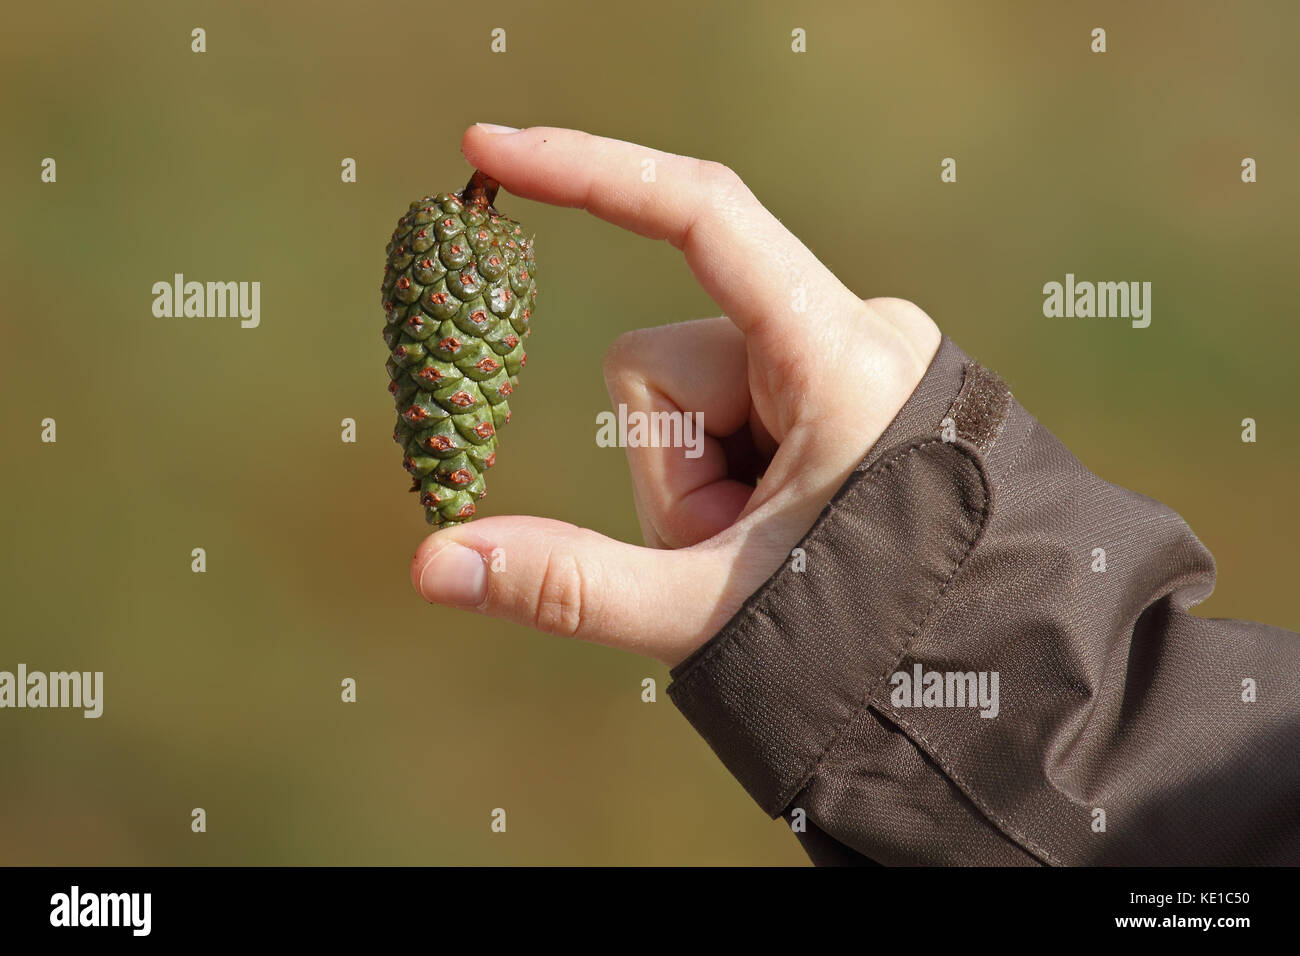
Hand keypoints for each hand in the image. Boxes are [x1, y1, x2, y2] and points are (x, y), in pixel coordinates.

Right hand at [410, 125, 941, 666]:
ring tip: (767, 548)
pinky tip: (778, 527)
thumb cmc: (870, 639)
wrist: (989, 674)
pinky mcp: (836, 381)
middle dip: (672, 475)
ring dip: (699, 483)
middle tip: (739, 553)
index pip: (700, 214)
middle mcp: (848, 330)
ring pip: (694, 390)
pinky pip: (734, 403)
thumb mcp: (709, 610)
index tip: (488, 145)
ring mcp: (846, 354)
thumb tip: (432, 563)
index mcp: (839, 357)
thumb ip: (571, 587)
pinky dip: (727, 475)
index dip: (589, 172)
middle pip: (668, 365)